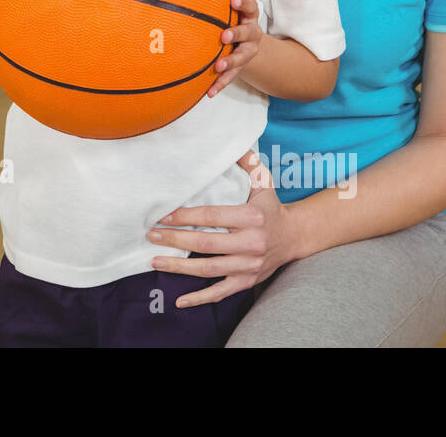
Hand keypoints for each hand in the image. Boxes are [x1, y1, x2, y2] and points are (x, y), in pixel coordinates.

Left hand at [146, 151, 299, 308]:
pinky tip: (179, 300)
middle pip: (206, 243)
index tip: (163, 216)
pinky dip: (200, 299)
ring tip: (155, 261)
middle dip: (175, 240)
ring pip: (209, 269)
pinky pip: (220, 292)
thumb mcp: (263, 181)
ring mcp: (249, 265)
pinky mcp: (247, 281)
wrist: (294, 237)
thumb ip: (246, 162)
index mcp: (252, 217)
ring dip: (180, 267)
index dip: (185, 217)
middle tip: (151, 236)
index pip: (212, 217)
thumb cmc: (270, 206)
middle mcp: (251, 243)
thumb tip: (230, 143)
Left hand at [205, 0, 260, 97]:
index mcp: (249, 15)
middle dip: (236, 35)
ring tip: (217, 66)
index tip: (233, 0)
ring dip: (229, 62)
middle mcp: (250, 35)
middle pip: (247, 34)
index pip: (250, 7)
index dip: (243, 4)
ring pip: (240, 58)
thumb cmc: (238, 14)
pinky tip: (207, 93)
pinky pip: (229, 78)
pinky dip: (219, 85)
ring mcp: (244, 53)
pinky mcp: (236, 68)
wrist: (252, 45)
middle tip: (223, 35)